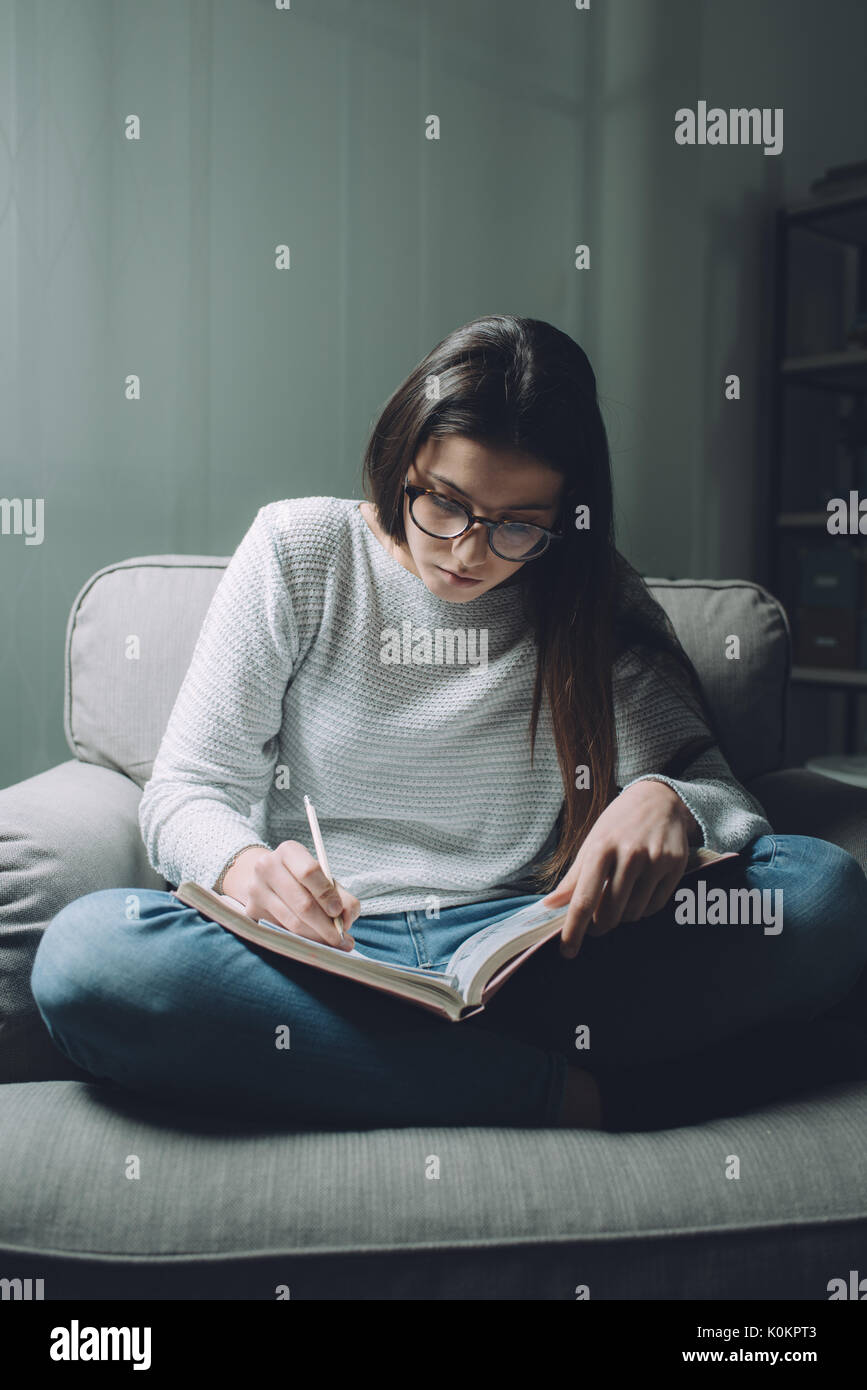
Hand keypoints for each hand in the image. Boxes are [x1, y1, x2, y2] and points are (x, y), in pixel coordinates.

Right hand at [220, 841, 360, 951]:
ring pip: (292, 921)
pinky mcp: (251, 910)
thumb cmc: (302, 879)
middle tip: (342, 939)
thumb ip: (341, 896)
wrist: (264, 879)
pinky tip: (316, 943)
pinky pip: (282, 931)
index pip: (310, 872)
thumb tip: (346, 920)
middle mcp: (267, 867)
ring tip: (334, 944)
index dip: (326, 894)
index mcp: (289, 851)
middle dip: (326, 926)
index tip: (338, 912)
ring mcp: (256, 889)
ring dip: (317, 937)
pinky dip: (303, 940)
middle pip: (302, 903)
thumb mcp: (323, 878)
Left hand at [541, 781, 696, 958]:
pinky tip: (639, 896)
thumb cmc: (618, 824)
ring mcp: (655, 861)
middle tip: (596, 924)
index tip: (568, 951)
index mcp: (601, 848)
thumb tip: (549, 906)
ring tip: (619, 901)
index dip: (574, 930)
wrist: (659, 799)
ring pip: (633, 913)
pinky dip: (643, 910)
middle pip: (610, 913)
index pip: (584, 900)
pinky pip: (655, 907)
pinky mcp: (675, 867)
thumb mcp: (592, 842)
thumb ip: (573, 878)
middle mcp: (629, 854)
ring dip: (622, 917)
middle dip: (600, 926)